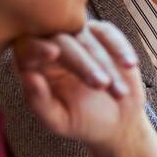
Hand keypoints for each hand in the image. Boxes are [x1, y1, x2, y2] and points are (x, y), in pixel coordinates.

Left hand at [12, 22, 156, 156]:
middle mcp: (53, 45)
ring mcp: (79, 37)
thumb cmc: (81, 122)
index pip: (27, 47)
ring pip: (87, 37)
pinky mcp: (103, 36)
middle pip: (60, 40)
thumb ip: (38, 102)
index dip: (37, 47)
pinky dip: (120, 48)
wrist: (116, 123)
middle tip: (100, 85)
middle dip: (83, 62)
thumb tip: (27, 76)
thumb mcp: (58, 121)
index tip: (52, 53)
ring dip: (105, 63)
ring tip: (118, 92)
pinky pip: (109, 34)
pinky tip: (129, 65)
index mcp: (34, 64)